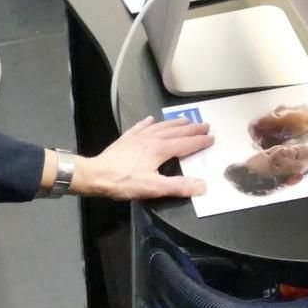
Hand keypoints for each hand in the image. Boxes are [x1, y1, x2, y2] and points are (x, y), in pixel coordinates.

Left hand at [80, 117, 213, 199]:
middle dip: (192, 129)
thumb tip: (202, 186)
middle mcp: (152, 139)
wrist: (96, 174)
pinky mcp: (127, 139)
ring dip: (175, 123)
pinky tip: (151, 119)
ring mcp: (138, 137)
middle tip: (204, 125)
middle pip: (176, 132)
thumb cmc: (124, 182)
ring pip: (161, 126)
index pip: (186, 144)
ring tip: (185, 120)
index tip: (211, 138)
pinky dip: (149, 123)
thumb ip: (178, 186)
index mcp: (160, 149)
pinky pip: (141, 127)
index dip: (200, 141)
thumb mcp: (153, 188)